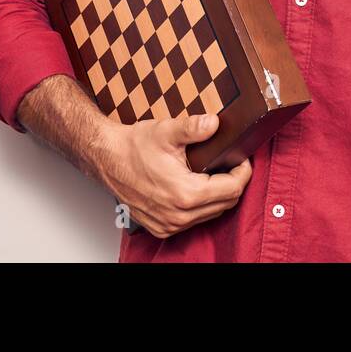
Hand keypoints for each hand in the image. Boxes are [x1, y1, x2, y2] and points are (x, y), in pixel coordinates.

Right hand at [97, 113, 252, 238]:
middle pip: (225, 204)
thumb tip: (214, 123)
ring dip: (218, 196)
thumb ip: (194, 127)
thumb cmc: (133, 147)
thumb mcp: (166, 131)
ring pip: (211, 214)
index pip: (232, 189)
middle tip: (231, 164)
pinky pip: (193, 221)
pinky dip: (201, 207)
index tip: (243, 160)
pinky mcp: (161, 227)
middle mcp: (179, 216)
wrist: (107, 159)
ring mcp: (169, 225)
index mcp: (186, 194)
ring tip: (216, 174)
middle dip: (233, 183)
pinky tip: (197, 188)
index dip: (243, 173)